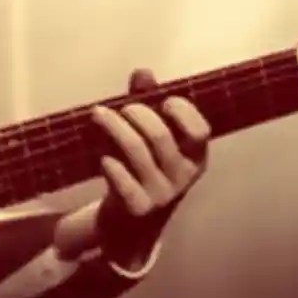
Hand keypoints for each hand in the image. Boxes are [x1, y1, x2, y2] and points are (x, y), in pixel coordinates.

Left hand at [90, 68, 210, 266]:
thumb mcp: (151, 139)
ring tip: (98, 114)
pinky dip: (109, 162)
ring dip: (113, 126)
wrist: (131, 225)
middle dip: (135, 113)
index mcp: (195, 156)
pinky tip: (102, 156)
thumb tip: (143, 72)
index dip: (181, 111)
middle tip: (119, 108)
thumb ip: (148, 102)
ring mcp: (162, 194)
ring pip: (135, 150)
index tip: (163, 100)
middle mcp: (183, 176)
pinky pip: (121, 178)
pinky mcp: (138, 208)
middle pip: (158, 134)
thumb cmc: (142, 169)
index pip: (200, 130)